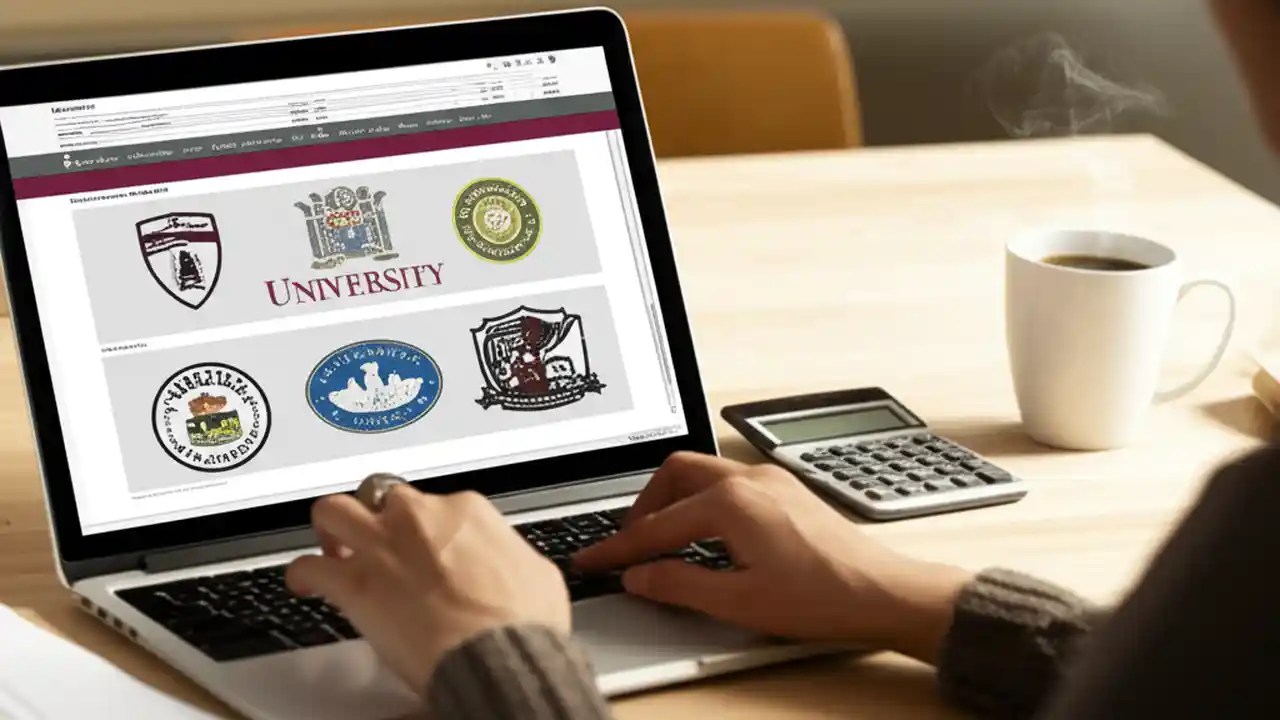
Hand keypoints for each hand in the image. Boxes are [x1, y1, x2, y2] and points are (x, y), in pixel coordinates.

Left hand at [286, 486, 569, 694]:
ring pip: (335, 511)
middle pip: (381, 494)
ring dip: (332, 528)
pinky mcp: (355, 585)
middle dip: (376, 514)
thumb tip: (513, 564)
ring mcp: (382, 548)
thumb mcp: (536, 574)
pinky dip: (303, 575)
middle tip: (376, 535)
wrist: (499, 656)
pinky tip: (305, 584)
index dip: (428, 527)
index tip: (428, 546)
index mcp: (466, 510)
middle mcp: (418, 519)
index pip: (435, 502)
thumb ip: (512, 556)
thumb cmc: (521, 623)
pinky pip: (309, 568)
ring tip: (334, 544)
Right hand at [573, 452, 972, 661]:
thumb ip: (679, 585)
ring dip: (673, 500)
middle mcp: (750, 479)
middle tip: (628, 544)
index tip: (594, 560)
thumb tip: (640, 576)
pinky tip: (705, 532)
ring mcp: (771, 480)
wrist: (883, 593)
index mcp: (732, 502)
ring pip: (702, 472)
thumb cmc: (822, 596)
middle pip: (674, 474)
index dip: (618, 547)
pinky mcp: (786, 491)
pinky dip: (702, 501)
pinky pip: (728, 481)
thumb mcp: (738, 602)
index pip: (657, 525)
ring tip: (661, 538)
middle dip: (643, 507)